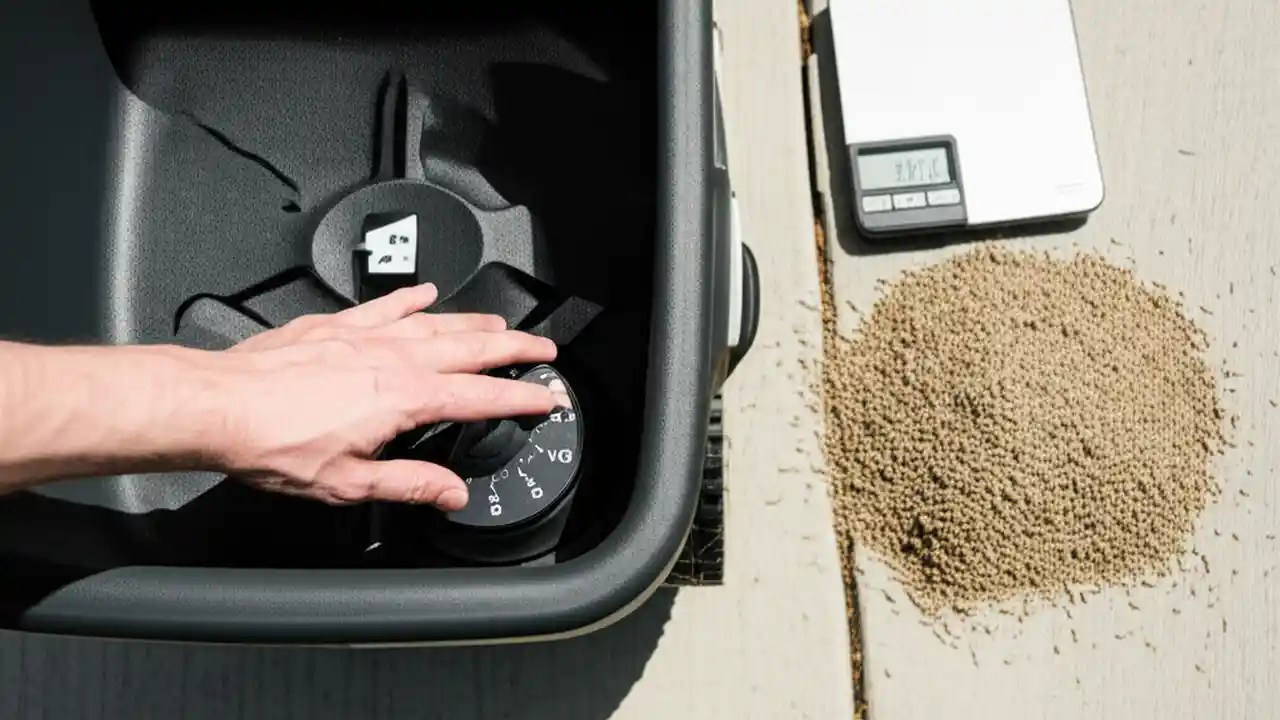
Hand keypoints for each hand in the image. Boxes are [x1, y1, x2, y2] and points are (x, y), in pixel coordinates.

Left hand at [213, 283, 567, 508]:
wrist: (218, 404)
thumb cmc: (274, 444)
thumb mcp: (349, 482)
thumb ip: (410, 484)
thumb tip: (454, 494)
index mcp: (404, 399)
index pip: (480, 397)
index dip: (520, 398)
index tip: (548, 398)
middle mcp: (392, 359)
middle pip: (470, 347)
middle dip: (513, 347)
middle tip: (543, 347)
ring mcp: (363, 336)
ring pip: (434, 322)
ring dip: (472, 322)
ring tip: (499, 323)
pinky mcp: (333, 325)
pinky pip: (384, 306)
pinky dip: (409, 299)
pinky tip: (425, 293)